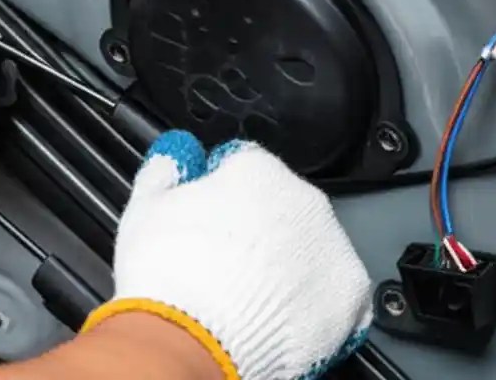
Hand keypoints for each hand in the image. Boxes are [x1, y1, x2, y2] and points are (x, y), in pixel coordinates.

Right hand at [83, 131, 371, 379]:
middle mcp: (304, 201)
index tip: (206, 215)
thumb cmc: (167, 274)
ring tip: (248, 294)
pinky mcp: (349, 298)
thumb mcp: (145, 206)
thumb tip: (175, 157)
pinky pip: (334, 293)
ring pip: (310, 248)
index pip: (242, 165)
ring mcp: (332, 250)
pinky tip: (279, 315)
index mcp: (258, 170)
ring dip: (288, 264)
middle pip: (281, 206)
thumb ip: (166, 169)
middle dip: (257, 228)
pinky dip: (313, 302)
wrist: (191, 338)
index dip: (218, 191)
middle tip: (223, 261)